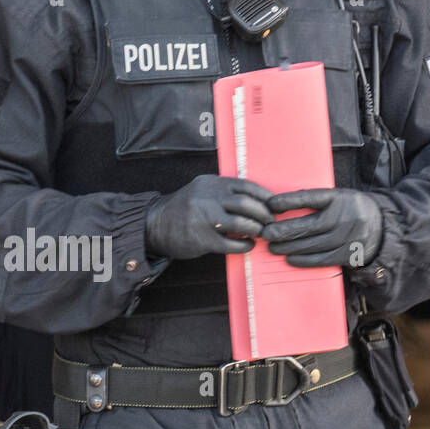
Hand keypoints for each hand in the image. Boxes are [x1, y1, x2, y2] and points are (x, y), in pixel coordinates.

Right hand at [145, 175, 275, 260]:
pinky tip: (249, 245)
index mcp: (211, 183)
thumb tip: (256, 201)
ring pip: (241, 223)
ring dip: (256, 229)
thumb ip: (223, 192)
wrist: (154, 225)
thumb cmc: (183, 209)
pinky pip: (231, 243)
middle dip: (264, 213)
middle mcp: (208, 198)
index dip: (264, 195)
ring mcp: (204, 218)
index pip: (245, 186)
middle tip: (271, 221)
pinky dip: (245, 245)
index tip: (274, 204)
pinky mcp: (202, 239)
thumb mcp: (201, 191)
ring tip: (261, 233)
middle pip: (246, 203)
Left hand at [263, 188, 382, 268]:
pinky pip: (322, 259)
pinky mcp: (349, 254)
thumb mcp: (336, 198)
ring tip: (272, 247)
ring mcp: (348, 237)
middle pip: (309, 225)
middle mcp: (344, 217)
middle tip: (265, 233)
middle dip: (284, 230)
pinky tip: (289, 259)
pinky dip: (304, 260)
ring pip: (313, 245)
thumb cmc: (348, 210)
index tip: (271, 204)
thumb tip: (279, 204)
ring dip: (289, 247)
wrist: (382, 226)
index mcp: (339, 198)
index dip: (290, 201)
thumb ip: (314, 200)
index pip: (311, 197)